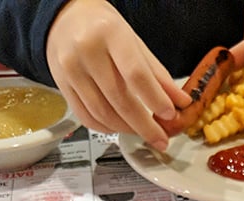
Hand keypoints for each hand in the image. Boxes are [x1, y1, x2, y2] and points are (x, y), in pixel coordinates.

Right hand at [46, 0, 189, 148]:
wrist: (66, 18)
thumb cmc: (104, 29)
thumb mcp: (135, 43)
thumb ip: (158, 74)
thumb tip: (180, 103)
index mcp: (110, 34)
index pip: (136, 74)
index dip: (155, 99)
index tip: (170, 115)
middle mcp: (87, 51)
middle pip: (120, 100)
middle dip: (145, 126)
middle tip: (161, 139)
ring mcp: (71, 70)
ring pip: (103, 114)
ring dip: (127, 130)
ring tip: (143, 132)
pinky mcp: (62, 86)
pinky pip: (86, 118)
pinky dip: (107, 129)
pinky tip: (120, 128)